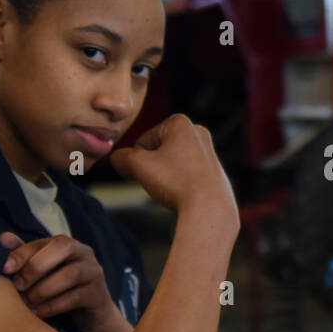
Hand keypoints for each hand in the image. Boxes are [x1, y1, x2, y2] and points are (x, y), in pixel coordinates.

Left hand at [0, 232, 121, 331]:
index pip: (45, 241)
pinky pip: (74, 298)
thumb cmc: (62, 288)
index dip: (23, 252)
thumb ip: (26, 254)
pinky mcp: (97, 294)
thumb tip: (2, 237)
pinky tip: (36, 314)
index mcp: (68, 244)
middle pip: (62, 248)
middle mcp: (84, 253)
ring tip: (26, 302)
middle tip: (17, 286)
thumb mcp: (45, 270)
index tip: (4, 268)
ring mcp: (94, 272)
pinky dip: (51, 306)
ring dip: (43, 289)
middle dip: (36, 267)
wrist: (93, 314)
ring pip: (70, 274)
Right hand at [108, 114, 237, 230]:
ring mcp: (209, 151)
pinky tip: (187, 195)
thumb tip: (118, 159)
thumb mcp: (137, 165)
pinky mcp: (215, 171)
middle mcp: (198, 132)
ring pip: (171, 165)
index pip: (142, 142)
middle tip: (164, 182)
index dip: (139, 161)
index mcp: (180, 122)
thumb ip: (120, 157)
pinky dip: (180, 185)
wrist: (210, 209)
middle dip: (153, 168)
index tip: (153, 173)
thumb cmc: (176, 182)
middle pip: (158, 152)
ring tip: (176, 189)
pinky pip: (186, 176)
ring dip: (165, 177)